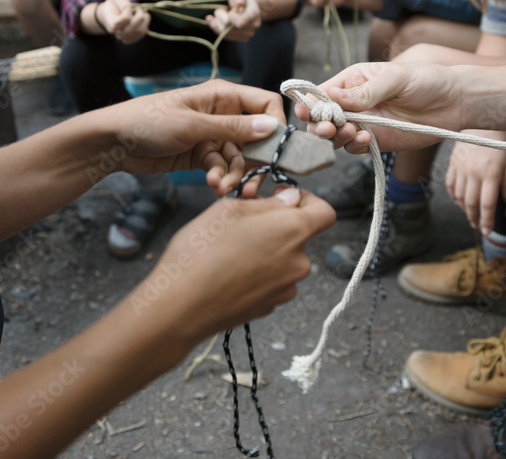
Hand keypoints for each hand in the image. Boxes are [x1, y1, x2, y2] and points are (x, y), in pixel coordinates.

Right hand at [96, 0, 148, 43]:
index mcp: (110, 22)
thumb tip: (130, 9)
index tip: (129, 7)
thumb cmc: (115, 4)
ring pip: (138, 32)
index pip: (117, 23)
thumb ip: (123, 2)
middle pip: (129, 31)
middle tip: (140, 8)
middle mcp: (117, 32)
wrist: (111, 13)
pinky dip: (145, 24)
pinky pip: (142, 33)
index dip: (126, 14)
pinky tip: (142, 18)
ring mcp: (124, 37)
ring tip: (142, 12)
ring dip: (144, 20)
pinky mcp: (132, 38)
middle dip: (138, 17)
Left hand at [101, 79, 285, 196]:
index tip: (278, 148)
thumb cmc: (147, 121)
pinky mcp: (201, 156)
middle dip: (255, 161)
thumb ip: (233, 128)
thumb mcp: (192, 125)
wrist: (113, 143)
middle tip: (255, 183)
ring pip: (239, 158)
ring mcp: (212, 136)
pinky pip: (222, 168)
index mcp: (222, 96)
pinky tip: (212, 185)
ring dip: (234, 174)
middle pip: (255, 138)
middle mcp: (222, 114)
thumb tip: (272, 126)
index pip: (264, 103)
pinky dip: (220, 178)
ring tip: (222, 187)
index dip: (275, 123)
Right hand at [141, 186, 335, 340]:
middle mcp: (298, 262)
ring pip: (284, 259)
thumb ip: (268, 203)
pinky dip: (258, 274)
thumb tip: (290, 199)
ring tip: (230, 251)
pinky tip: (230, 273)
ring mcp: (285, 289)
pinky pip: (272, 281)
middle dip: (277, 227)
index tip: (283, 198)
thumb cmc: (201, 252)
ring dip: (267, 251)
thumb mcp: (230, 210)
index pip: (325, 212)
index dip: (309, 200)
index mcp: (292, 231)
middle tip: (242, 224)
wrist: (181, 306)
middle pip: (299, 237)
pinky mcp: (270, 307)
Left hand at [207, 0, 261, 41]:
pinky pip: (223, 36)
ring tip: (222, 13)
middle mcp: (253, 27)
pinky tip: (218, 19)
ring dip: (217, 22)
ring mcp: (247, 35)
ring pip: (224, 33)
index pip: (240, 22)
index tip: (227, 9)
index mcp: (254, 14)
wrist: (249, 6)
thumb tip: (239, 3)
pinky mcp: (240, 39)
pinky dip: (217, 27)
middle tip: (222, 8)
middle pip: (229, 29)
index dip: (230, 17)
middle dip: (220, 17)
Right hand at [292, 61, 464, 153]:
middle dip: (319, 125)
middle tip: (329, 129)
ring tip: (352, 132)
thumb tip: (333, 96)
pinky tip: (365, 140)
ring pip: (334, 136)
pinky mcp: (376, 141)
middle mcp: (353, 103)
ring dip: (336, 137)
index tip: (307, 113)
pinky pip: (353, 148)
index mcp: (352, 81)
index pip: (321, 93)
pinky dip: (353, 147)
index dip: (310, 103)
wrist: (456, 103)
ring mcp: (363, 123)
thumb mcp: (396, 78)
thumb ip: (366, 90)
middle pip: (321, 118)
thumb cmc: (428, 80)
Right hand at [446, 135, 505, 235]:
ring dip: (464, 209)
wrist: (483, 121)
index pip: (487, 204)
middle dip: (474, 218)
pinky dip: (453, 196)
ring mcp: (461, 167)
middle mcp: (473, 172)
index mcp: (491, 173)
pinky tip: (459, 201)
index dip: (487, 220)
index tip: (487, 231)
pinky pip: (450, 184)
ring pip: (459, 196)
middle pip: (471, 203)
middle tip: (478, 226)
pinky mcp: (452, 163)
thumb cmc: (500, 142)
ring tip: (470, 216)